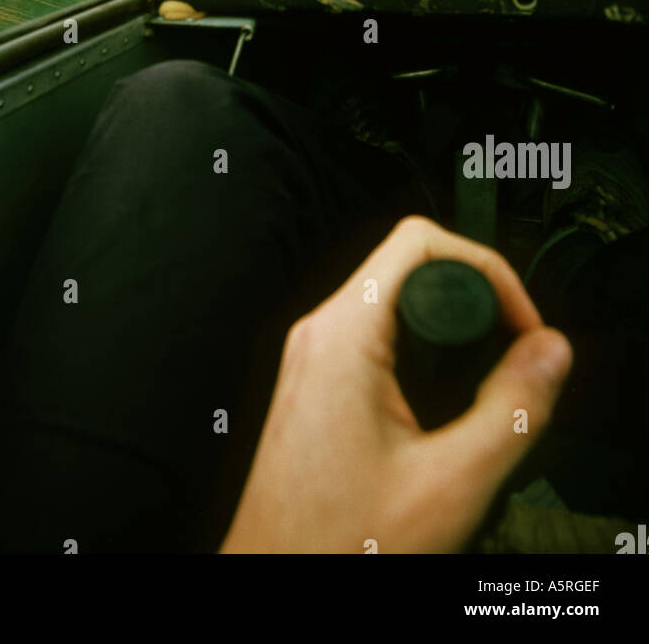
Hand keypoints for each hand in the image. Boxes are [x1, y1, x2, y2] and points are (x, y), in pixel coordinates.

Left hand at [219, 215, 571, 553]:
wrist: (277, 586)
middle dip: (474, 306)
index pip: (420, 241)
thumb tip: (548, 352)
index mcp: (343, 337)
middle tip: (514, 357)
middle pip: (411, 269)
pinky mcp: (317, 388)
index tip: (523, 325)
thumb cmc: (337, 548)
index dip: (487, 269)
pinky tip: (446, 413)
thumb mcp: (450, 483)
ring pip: (396, 309)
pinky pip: (379, 344)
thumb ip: (512, 411)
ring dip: (450, 337)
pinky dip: (424, 362)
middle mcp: (319, 336)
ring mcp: (313, 361)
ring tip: (489, 386)